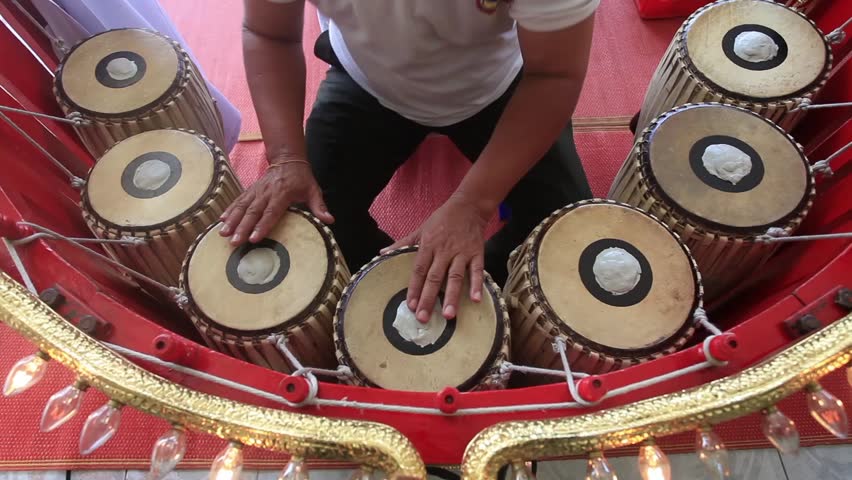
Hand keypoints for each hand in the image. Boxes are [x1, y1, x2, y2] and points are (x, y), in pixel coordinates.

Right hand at [219, 159, 333, 244]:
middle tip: (234, 242)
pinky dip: (229, 210)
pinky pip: (238, 201)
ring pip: (242, 206)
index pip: (271, 212)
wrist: (288, 159)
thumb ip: (319, 206)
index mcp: (282, 194)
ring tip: (223, 233)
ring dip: (232, 220)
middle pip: (252, 212)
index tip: (254, 239)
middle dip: (242, 228)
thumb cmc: (302, 178)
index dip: (262, 226)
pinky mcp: (250, 190)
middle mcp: (266, 192)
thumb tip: (330, 220)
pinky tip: (221, 220)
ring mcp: (256, 191)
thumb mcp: (313, 190)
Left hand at [382, 193, 490, 322]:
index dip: (414, 288)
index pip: (418, 270)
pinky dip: (476, 284)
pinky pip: (477, 271)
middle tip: (423, 317)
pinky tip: (475, 300)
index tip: (410, 305)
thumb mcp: (420, 229)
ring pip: (455, 277)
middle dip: (428, 298)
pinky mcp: (477, 253)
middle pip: (434, 277)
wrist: (469, 206)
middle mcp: (444, 251)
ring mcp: (461, 253)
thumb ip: (402, 244)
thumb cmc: (442, 219)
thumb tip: (382, 253)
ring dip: (451, 296)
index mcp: (428, 245)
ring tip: (447, 315)